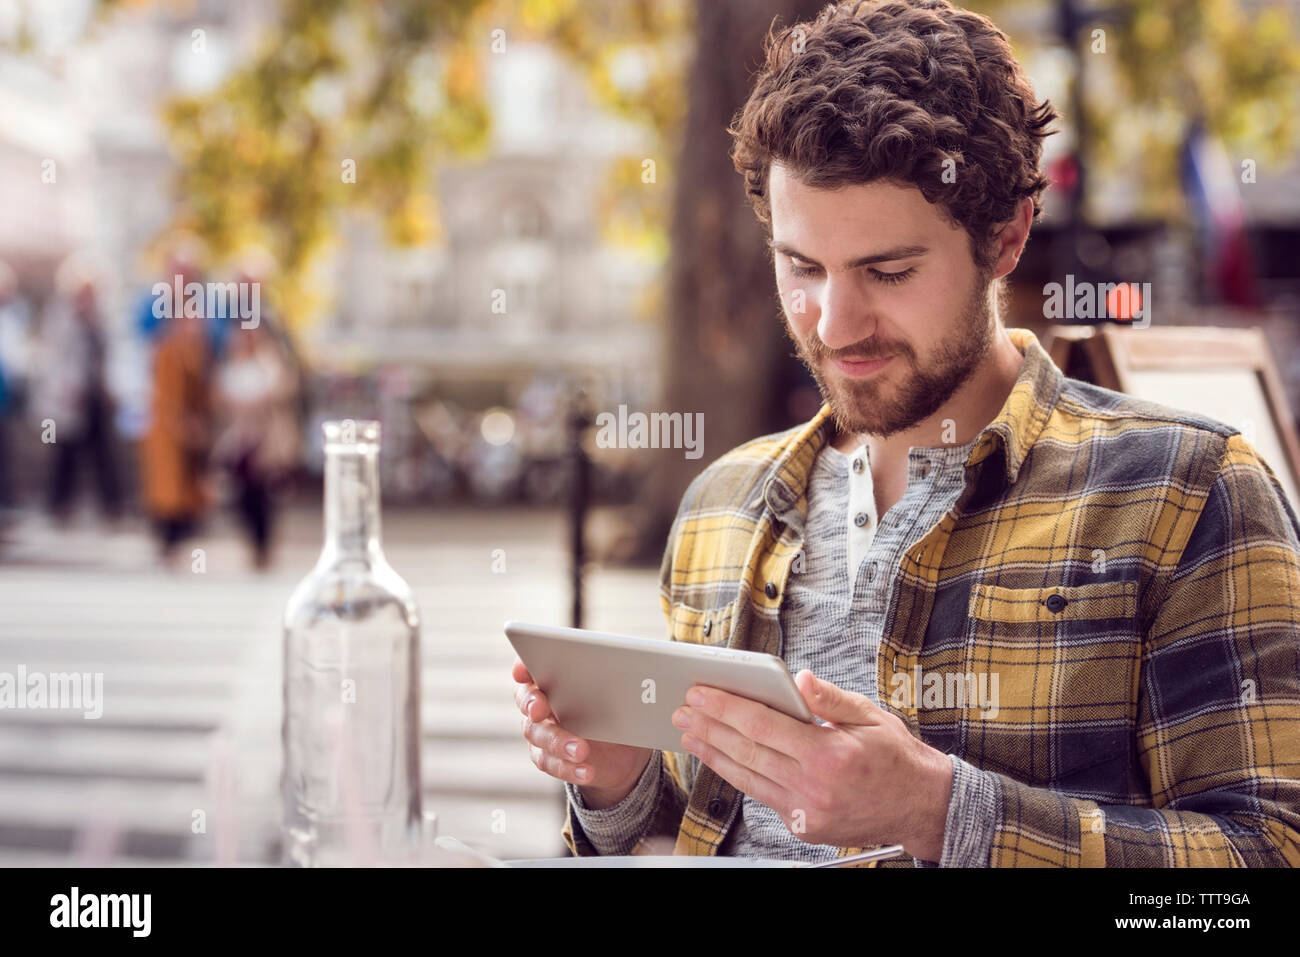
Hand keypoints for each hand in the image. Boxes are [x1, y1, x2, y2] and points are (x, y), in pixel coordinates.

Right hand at [512, 658, 652, 808]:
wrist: (624, 751)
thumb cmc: (618, 709)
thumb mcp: (621, 691)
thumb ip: (612, 679)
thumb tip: (624, 673)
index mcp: (556, 677)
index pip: (532, 666)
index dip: (523, 666)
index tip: (522, 671)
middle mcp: (542, 702)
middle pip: (527, 700)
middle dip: (533, 703)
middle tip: (540, 709)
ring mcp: (542, 731)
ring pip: (538, 734)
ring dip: (559, 742)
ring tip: (581, 750)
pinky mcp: (548, 757)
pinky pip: (551, 763)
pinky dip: (568, 768)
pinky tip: (586, 770)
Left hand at [671, 670, 952, 858]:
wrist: (921, 806)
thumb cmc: (896, 757)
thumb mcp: (870, 716)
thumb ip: (830, 698)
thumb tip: (799, 679)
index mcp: (829, 754)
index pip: (763, 725)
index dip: (725, 707)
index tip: (699, 693)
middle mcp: (814, 786)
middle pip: (747, 751)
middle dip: (709, 728)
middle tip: (682, 711)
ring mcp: (807, 811)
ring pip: (748, 777)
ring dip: (713, 754)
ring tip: (689, 734)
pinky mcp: (804, 826)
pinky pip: (762, 795)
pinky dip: (738, 775)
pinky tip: (721, 758)